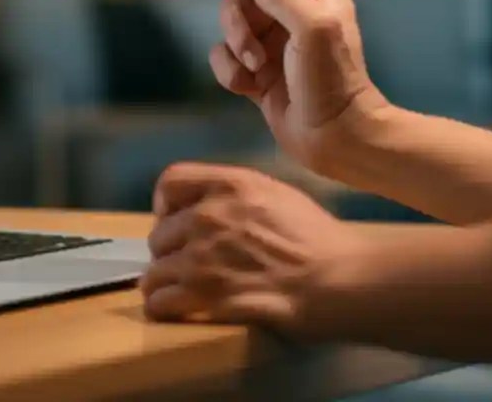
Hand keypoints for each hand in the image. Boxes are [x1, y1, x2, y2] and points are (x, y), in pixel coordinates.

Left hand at [142, 162, 345, 334]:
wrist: (337, 280)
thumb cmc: (317, 239)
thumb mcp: (277, 194)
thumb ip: (237, 194)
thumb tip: (210, 204)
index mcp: (229, 185)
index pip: (170, 181)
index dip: (166, 203)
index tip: (174, 219)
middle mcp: (208, 215)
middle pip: (159, 233)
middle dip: (171, 251)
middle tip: (190, 265)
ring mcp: (201, 257)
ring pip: (154, 271)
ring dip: (166, 283)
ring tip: (182, 291)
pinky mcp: (202, 295)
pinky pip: (159, 301)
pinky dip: (165, 307)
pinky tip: (179, 310)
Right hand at [210, 0, 386, 177]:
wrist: (333, 138)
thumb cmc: (334, 80)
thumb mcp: (313, 26)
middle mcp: (294, 11)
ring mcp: (274, 41)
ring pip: (232, 19)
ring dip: (235, 40)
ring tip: (257, 64)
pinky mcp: (257, 71)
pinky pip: (225, 56)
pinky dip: (230, 70)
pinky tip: (249, 85)